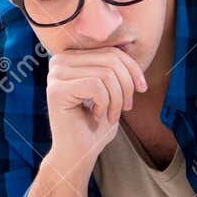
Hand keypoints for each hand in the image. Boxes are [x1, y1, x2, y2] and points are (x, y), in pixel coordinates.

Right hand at [42, 46, 147, 176]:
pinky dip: (105, 105)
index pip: (111, 51)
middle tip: (125, 109)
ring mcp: (55, 74)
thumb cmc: (95, 125)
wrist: (78, 155)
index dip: (132, 69)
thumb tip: (126, 42)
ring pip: (106, 74)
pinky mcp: (56, 90)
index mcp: (71, 58)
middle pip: (110, 60)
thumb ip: (114, 67)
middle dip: (126, 86)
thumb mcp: (111, 90)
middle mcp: (59, 61)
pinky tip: (96, 116)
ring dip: (117, 99)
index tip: (141, 90)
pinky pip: (97, 87)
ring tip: (111, 115)